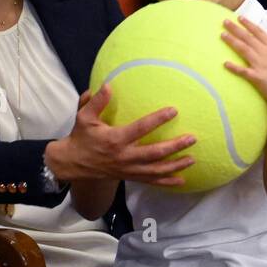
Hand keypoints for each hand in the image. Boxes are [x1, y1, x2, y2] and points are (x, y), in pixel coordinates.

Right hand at [46, 85, 196, 186]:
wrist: (74, 163)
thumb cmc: (82, 137)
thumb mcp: (84, 117)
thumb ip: (96, 101)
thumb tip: (108, 85)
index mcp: (115, 139)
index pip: (141, 128)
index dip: (158, 120)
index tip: (174, 111)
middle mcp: (125, 156)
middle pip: (155, 153)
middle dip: (175, 146)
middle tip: (192, 138)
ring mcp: (128, 169)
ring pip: (156, 170)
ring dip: (175, 165)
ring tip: (192, 158)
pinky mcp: (130, 177)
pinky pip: (151, 181)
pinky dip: (167, 182)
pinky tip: (182, 180)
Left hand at [221, 17, 266, 114]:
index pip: (259, 32)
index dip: (248, 24)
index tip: (239, 17)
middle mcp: (266, 53)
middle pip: (248, 38)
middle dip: (236, 29)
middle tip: (225, 22)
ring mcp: (261, 65)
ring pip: (244, 50)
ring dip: (233, 42)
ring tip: (222, 35)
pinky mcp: (257, 77)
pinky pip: (243, 71)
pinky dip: (234, 67)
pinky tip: (225, 63)